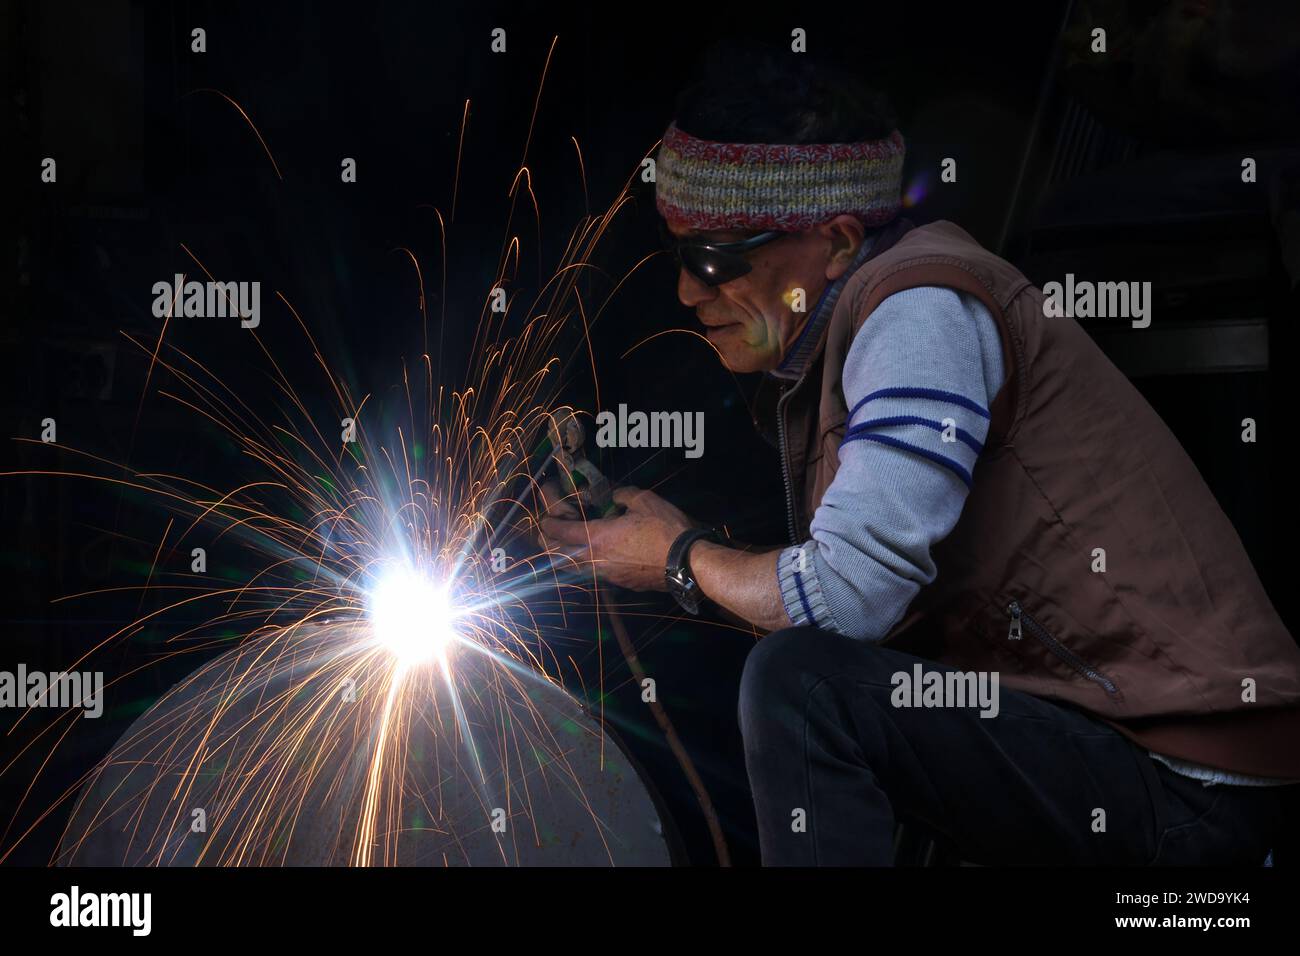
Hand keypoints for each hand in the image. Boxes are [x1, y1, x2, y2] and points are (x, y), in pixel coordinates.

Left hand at [540, 485, 694, 590]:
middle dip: (546, 538)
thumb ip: (622, 495)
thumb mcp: (644, 500)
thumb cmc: (665, 529)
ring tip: (564, 538)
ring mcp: (605, 575)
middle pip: (554, 553)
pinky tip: (592, 551)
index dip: (547, 514)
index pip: (558, 529)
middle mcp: (593, 560)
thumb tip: (615, 496)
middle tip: (548, 524)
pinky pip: (590, 572)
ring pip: (570, 567)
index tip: (546, 503)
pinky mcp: (618, 583)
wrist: (687, 564)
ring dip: (561, 552)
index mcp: (596, 537)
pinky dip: (582, 560)